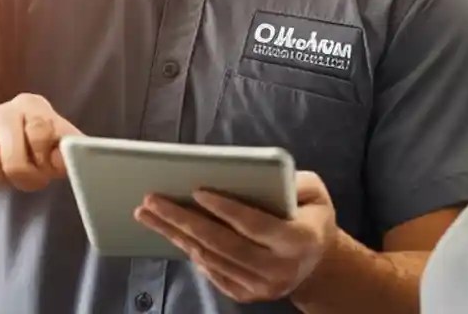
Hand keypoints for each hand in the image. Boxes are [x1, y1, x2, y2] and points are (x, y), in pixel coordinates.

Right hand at [0, 93, 81, 195]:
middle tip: (28, 179)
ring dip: (0, 181)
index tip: (47, 167)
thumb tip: (74, 159)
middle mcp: (0, 112)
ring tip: (6, 176)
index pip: (41, 131)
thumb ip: (68, 149)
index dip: (45, 158)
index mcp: (31, 105)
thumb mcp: (55, 144)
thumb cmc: (32, 146)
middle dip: (24, 177)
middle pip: (13, 159)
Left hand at [135, 171, 336, 302]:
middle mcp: (279, 269)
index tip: (196, 190)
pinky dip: (190, 251)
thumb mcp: (315, 192)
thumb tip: (252, 172)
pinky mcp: (246, 295)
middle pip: (223, 244)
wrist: (317, 262)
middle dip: (184, 220)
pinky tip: (172, 233)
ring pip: (211, 259)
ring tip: (149, 213)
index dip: (225, 208)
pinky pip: (211, 272)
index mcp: (299, 241)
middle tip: (153, 200)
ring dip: (176, 235)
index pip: (254, 225)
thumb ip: (292, 181)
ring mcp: (261, 287)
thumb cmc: (311, 217)